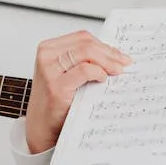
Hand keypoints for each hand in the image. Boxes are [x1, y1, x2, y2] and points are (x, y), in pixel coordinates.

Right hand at [24, 30, 131, 153]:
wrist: (41, 126)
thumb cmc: (55, 101)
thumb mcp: (66, 74)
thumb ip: (82, 61)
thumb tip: (113, 55)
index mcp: (49, 49)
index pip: (82, 37)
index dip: (104, 45)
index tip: (119, 55)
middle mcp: (46, 56)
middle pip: (86, 43)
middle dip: (110, 53)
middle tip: (124, 63)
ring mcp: (49, 71)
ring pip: (86, 52)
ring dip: (107, 61)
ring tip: (117, 71)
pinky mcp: (56, 87)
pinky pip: (84, 70)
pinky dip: (98, 72)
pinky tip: (103, 79)